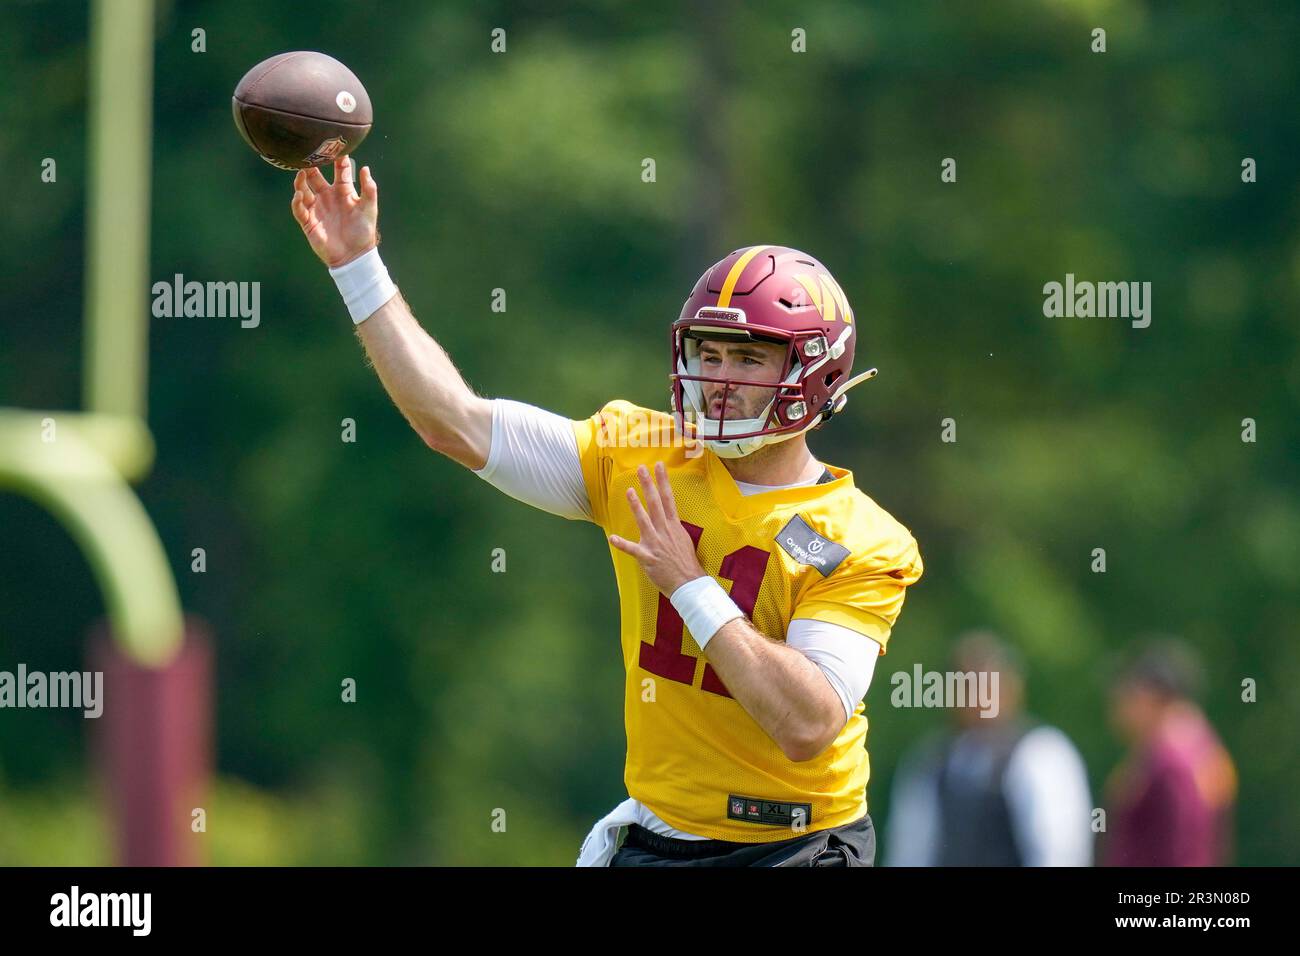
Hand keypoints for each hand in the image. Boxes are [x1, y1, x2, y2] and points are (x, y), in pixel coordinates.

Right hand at [290, 155, 378, 267]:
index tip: (335, 148)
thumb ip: (369, 189)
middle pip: (315, 177)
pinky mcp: (308, 221)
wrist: (354, 255)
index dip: (337, 160)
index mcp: (343, 191)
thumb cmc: (363, 232)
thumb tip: (365, 168)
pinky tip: (300, 194)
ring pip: (303, 189)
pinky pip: (298, 209)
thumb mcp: (369, 208)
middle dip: (311, 166)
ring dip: (300, 181)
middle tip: (307, 156)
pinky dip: (297, 201)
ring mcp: (317, 208)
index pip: (339, 171)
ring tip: (301, 173)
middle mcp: (328, 196)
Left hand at [609, 463, 707, 596]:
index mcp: (673, 526)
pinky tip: (612, 538)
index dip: (663, 481)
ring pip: (644, 520)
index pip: (668, 498)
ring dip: (636, 506)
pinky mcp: (647, 557)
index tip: (659, 466)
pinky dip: (622, 544)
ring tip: (629, 491)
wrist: (688, 583)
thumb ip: (672, 528)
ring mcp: (655, 543)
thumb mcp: (683, 540)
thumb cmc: (686, 563)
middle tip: (641, 469)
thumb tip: (666, 520)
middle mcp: (664, 531)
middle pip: (656, 503)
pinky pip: (632, 549)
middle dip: (648, 485)